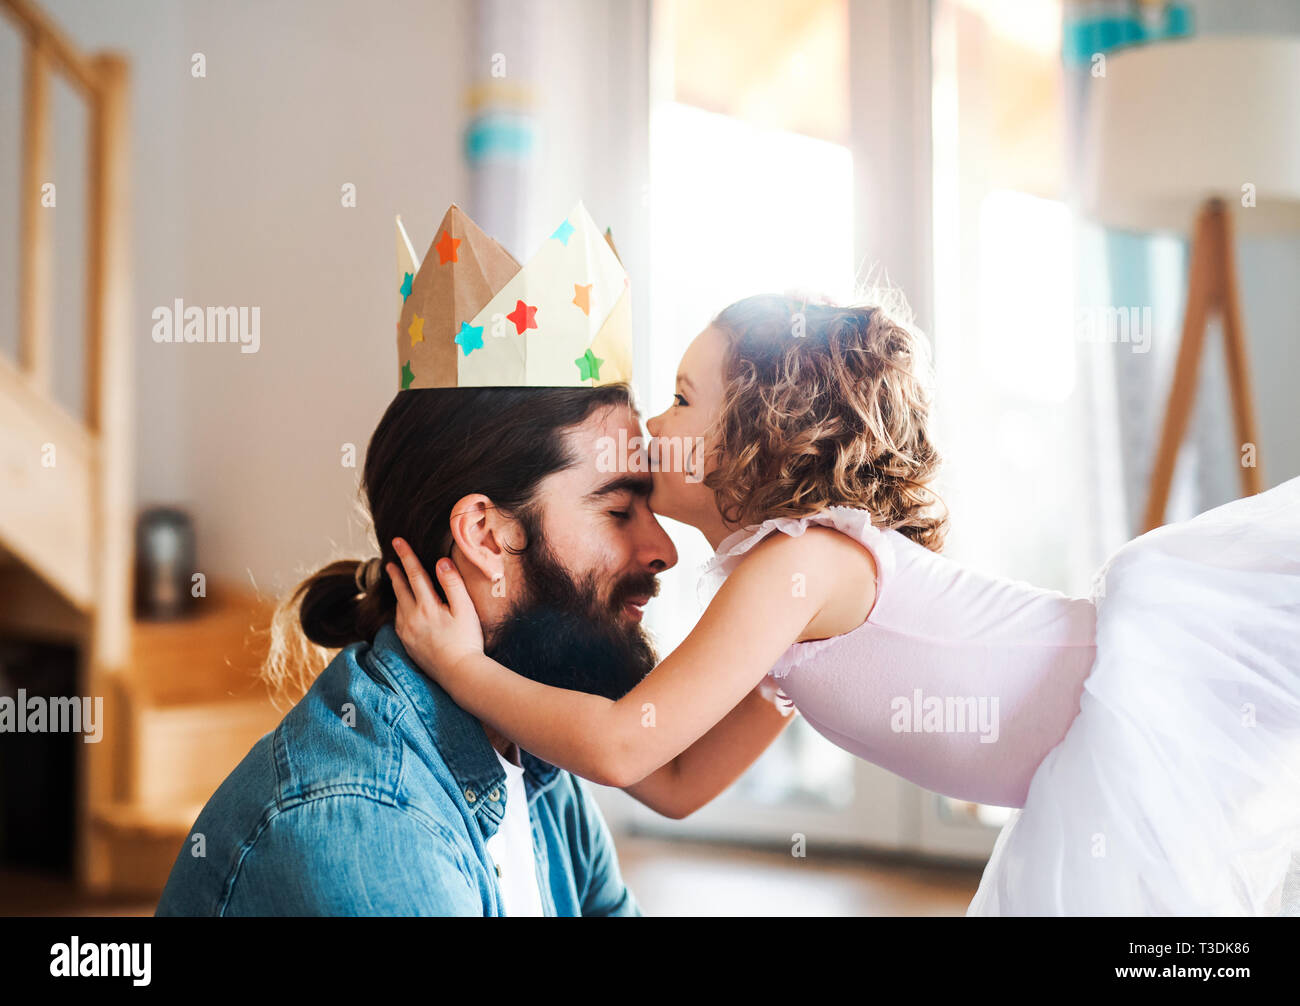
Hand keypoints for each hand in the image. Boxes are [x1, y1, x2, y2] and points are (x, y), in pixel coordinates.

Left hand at [386, 537, 484, 684]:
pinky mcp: (407, 644)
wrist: (459, 673)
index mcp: (427, 606)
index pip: (414, 574)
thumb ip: (453, 583)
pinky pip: (399, 622)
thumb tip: (440, 562)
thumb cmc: (467, 640)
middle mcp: (412, 618)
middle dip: (395, 573)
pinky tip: (405, 611)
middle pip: (400, 589)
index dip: (406, 555)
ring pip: (399, 606)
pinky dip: (400, 611)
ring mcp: (407, 632)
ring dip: (398, 592)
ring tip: (399, 584)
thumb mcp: (465, 609)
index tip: (397, 540)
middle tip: (390, 561)